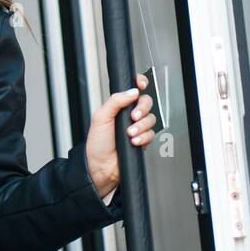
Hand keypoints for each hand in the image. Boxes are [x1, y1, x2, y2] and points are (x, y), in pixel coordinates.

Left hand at [85, 72, 156, 197]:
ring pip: (151, 118)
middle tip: (133, 117)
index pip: (132, 89)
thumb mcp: (100, 117)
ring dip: (141, 126)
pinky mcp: (143, 139)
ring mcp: (137, 127)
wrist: (101, 166)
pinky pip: (152, 133)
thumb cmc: (97, 143)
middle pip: (146, 102)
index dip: (140, 84)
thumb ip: (115, 101)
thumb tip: (132, 91)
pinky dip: (144, 137)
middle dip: (142, 109)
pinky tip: (134, 141)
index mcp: (118, 106)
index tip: (141, 84)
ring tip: (129, 134)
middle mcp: (129, 115)